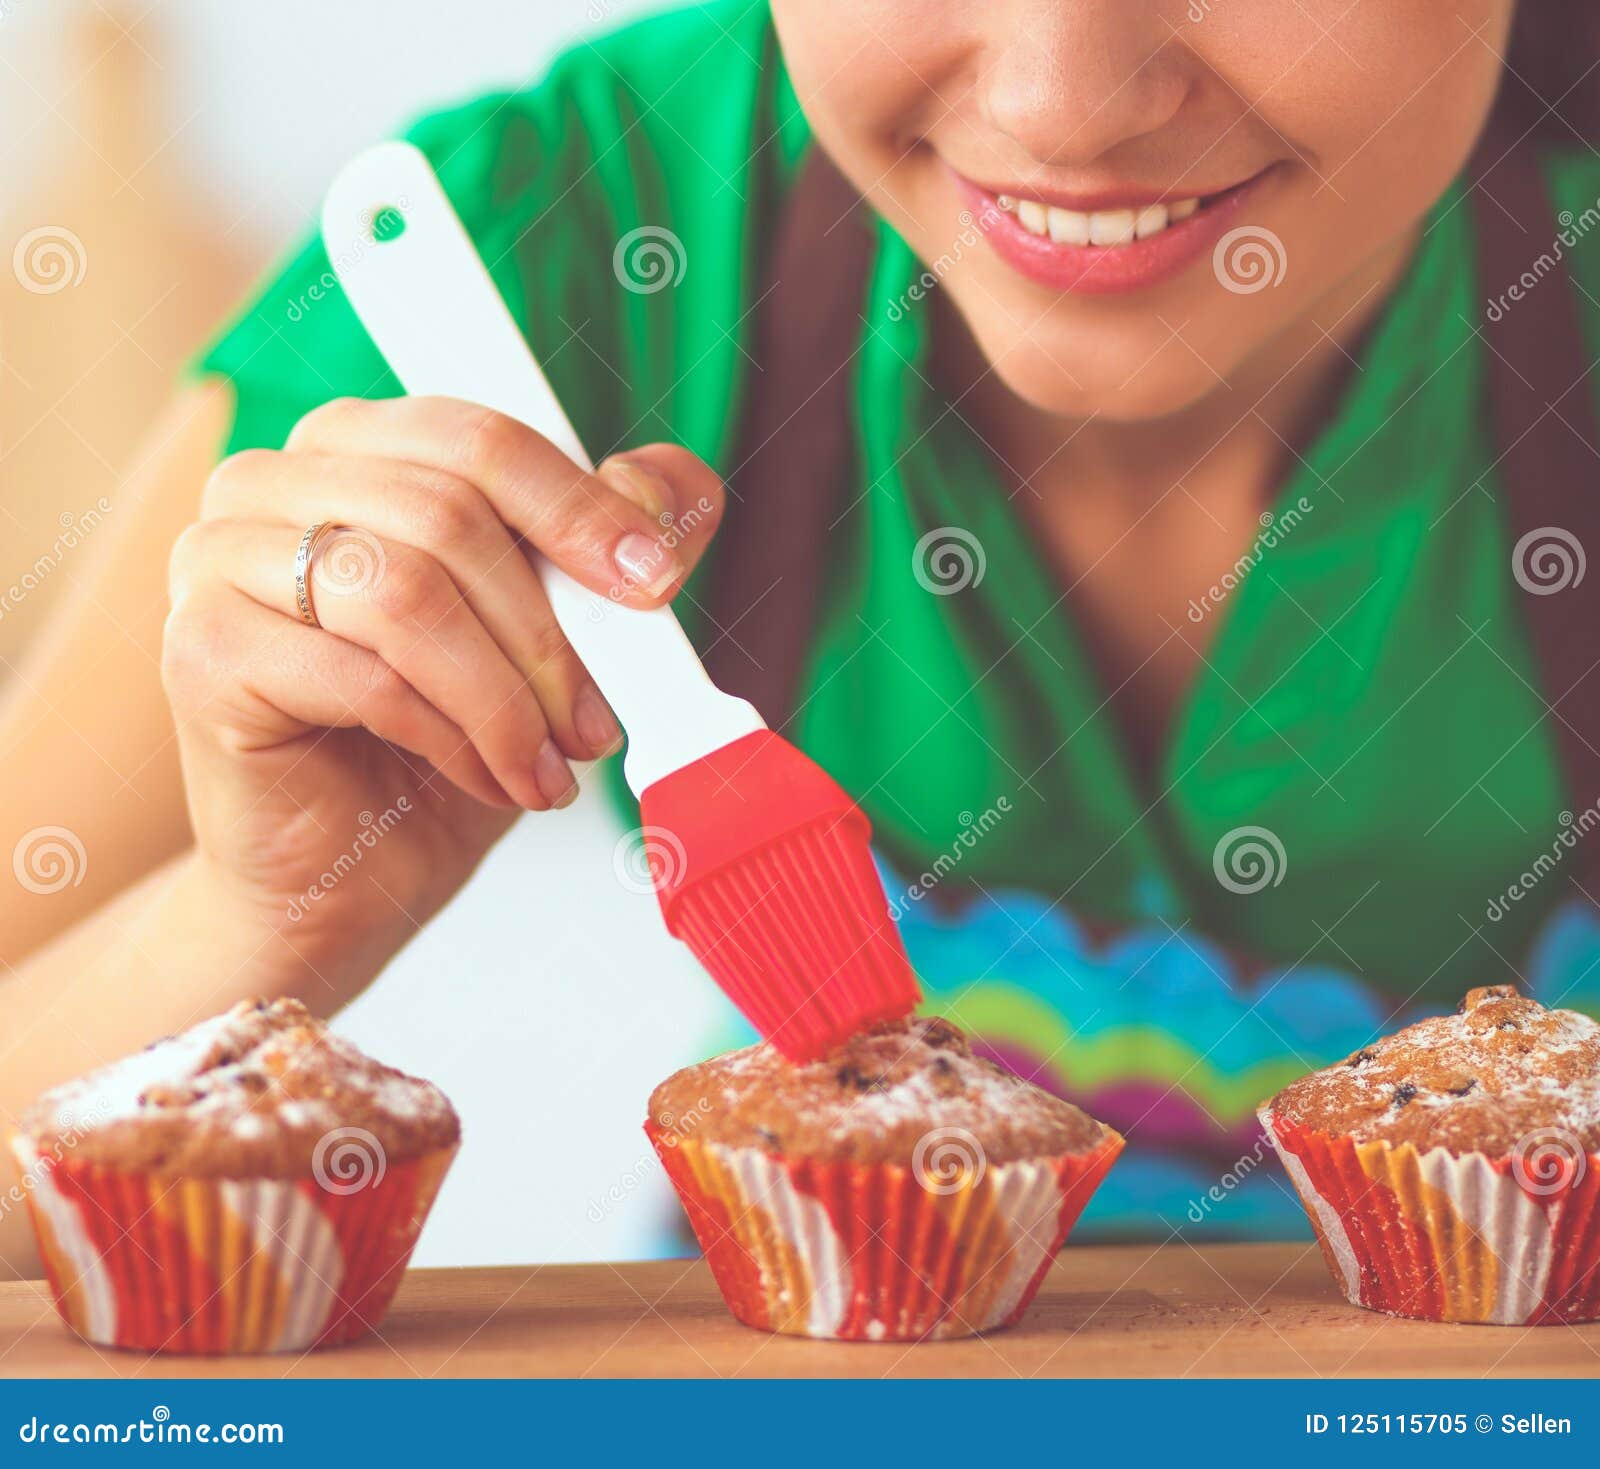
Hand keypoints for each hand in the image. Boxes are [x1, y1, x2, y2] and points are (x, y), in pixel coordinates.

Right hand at [162, 394, 724, 997]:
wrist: (344, 880)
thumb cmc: (440, 748)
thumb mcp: (548, 644)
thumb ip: (603, 555)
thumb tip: (679, 490)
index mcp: (357, 449)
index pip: (477, 438)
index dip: (578, 506)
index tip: (654, 585)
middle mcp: (271, 482)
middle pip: (448, 512)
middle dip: (550, 635)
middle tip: (598, 725)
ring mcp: (216, 559)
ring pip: (405, 592)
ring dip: (505, 698)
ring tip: (545, 769)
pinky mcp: (199, 652)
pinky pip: (362, 675)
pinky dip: (451, 738)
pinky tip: (486, 780)